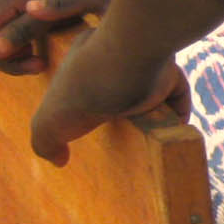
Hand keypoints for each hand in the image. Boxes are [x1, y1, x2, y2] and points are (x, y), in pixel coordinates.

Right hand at [0, 0, 110, 73]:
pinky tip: (37, 50)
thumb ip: (23, 29)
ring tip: (39, 60)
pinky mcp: (9, 10)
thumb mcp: (50, 9)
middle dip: (7, 61)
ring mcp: (0, 8)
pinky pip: (4, 34)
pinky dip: (17, 47)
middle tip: (38, 65)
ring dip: (13, 56)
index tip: (31, 61)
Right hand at [30, 31, 188, 166]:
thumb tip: (59, 160)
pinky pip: (177, 93)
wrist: (118, 70)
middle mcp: (116, 62)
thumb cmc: (77, 95)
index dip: (83, 104)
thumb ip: (46, 143)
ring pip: (151, 90)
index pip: (82, 83)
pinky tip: (169, 135)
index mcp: (83, 66)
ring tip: (147, 141)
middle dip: (121, 110)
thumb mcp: (47, 124)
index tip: (88, 131)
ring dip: (151, 113)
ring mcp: (144, 66)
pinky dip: (176, 113)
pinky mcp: (168, 74)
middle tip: (122, 139)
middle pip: (119, 86)